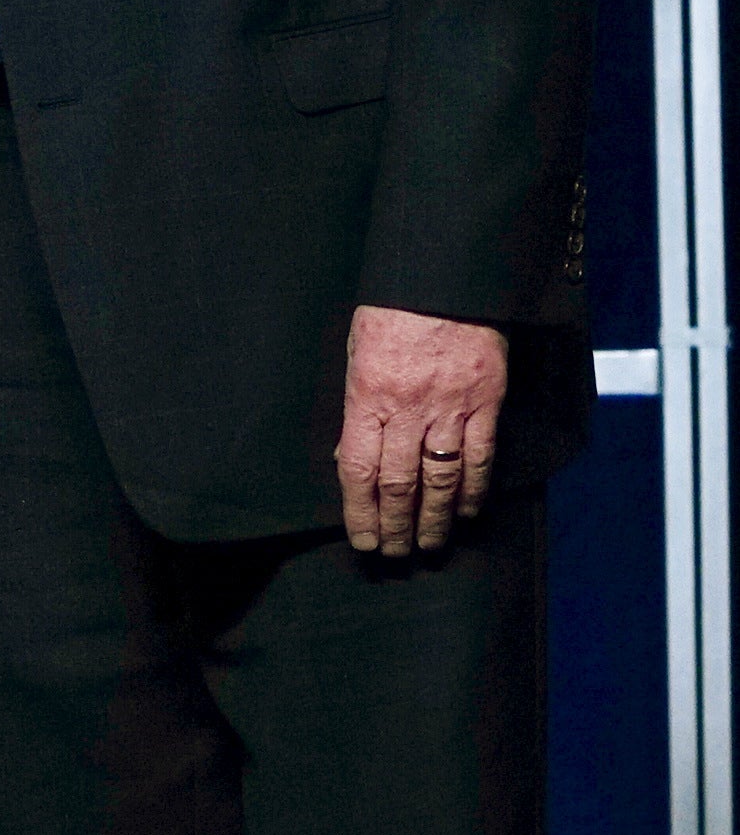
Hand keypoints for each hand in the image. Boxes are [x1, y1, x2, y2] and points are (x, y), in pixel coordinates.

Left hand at [335, 304, 507, 554]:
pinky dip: (472, 491)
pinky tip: (465, 513)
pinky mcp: (485, 402)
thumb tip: (350, 457)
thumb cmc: (391, 314)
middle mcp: (408, 408)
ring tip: (427, 546)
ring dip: (433, 520)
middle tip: (394, 554)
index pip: (359, 469)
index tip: (363, 540)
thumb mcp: (355, 353)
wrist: (443, 280)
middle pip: (399, 484)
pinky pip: (479, 458)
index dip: (360, 511)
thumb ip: (357, 405)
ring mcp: (450, 408)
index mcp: (367, 395)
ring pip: (440, 479)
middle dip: (394, 526)